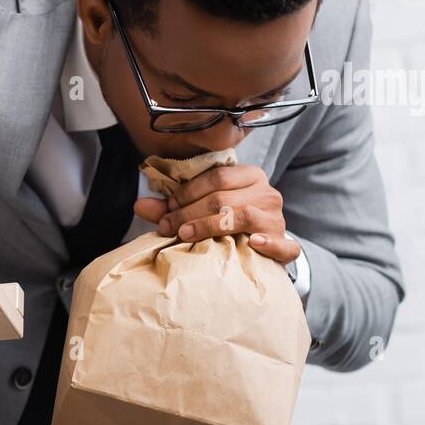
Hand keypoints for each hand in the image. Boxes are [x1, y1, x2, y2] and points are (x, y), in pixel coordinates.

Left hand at [133, 163, 300, 264]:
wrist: (261, 249)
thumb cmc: (227, 225)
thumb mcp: (200, 210)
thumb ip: (172, 207)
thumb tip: (138, 205)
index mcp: (248, 176)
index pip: (215, 178)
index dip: (185, 194)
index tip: (165, 211)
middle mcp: (267, 193)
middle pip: (223, 198)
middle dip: (189, 213)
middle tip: (167, 227)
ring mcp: (277, 219)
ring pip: (243, 216)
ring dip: (210, 226)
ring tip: (187, 235)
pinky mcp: (286, 245)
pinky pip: (283, 245)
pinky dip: (268, 244)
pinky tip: (251, 243)